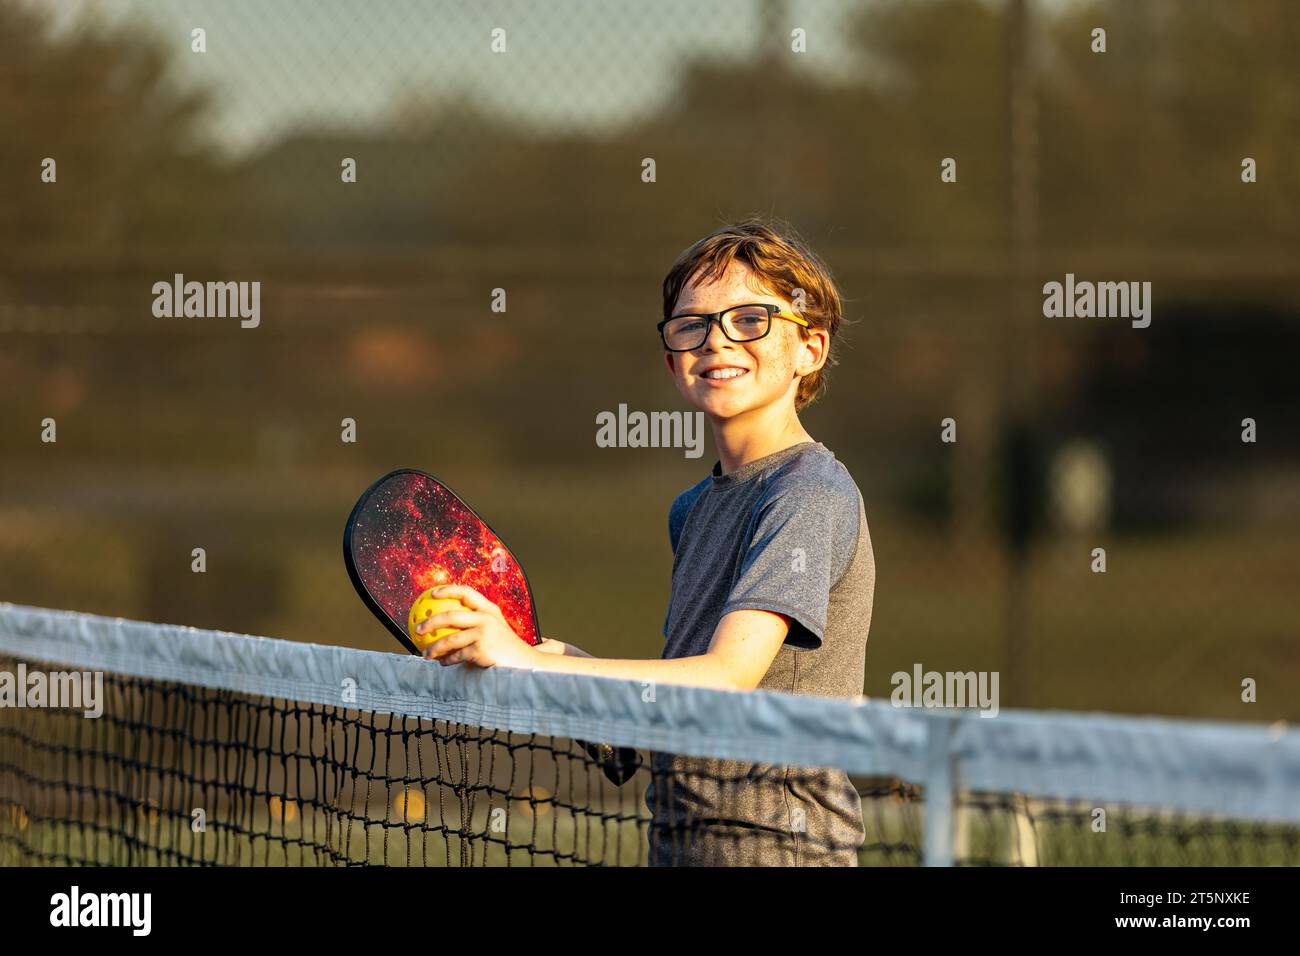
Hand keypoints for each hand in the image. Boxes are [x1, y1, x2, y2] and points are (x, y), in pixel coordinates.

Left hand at [417, 585, 540, 669]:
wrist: (524, 662)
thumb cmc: (504, 646)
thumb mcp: (494, 628)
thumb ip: (476, 622)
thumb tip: (447, 623)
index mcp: (489, 609)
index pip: (467, 592)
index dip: (448, 590)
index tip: (432, 594)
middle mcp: (487, 618)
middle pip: (451, 616)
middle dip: (431, 622)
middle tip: (418, 628)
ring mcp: (484, 634)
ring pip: (450, 640)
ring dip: (434, 648)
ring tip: (425, 654)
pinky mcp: (481, 650)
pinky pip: (457, 655)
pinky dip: (447, 660)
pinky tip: (442, 663)